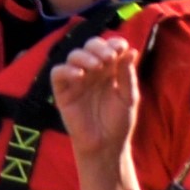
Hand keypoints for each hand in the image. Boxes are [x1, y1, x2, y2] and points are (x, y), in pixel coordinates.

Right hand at [52, 32, 138, 163]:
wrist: (106, 145)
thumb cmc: (119, 122)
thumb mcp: (129, 97)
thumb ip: (127, 75)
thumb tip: (131, 51)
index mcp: (110, 70)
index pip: (109, 47)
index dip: (114, 43)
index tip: (120, 48)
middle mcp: (93, 71)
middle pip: (90, 46)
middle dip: (99, 47)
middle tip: (108, 57)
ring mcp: (77, 80)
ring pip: (73, 55)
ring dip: (85, 56)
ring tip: (96, 66)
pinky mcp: (62, 91)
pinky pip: (57, 73)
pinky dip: (66, 69)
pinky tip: (79, 75)